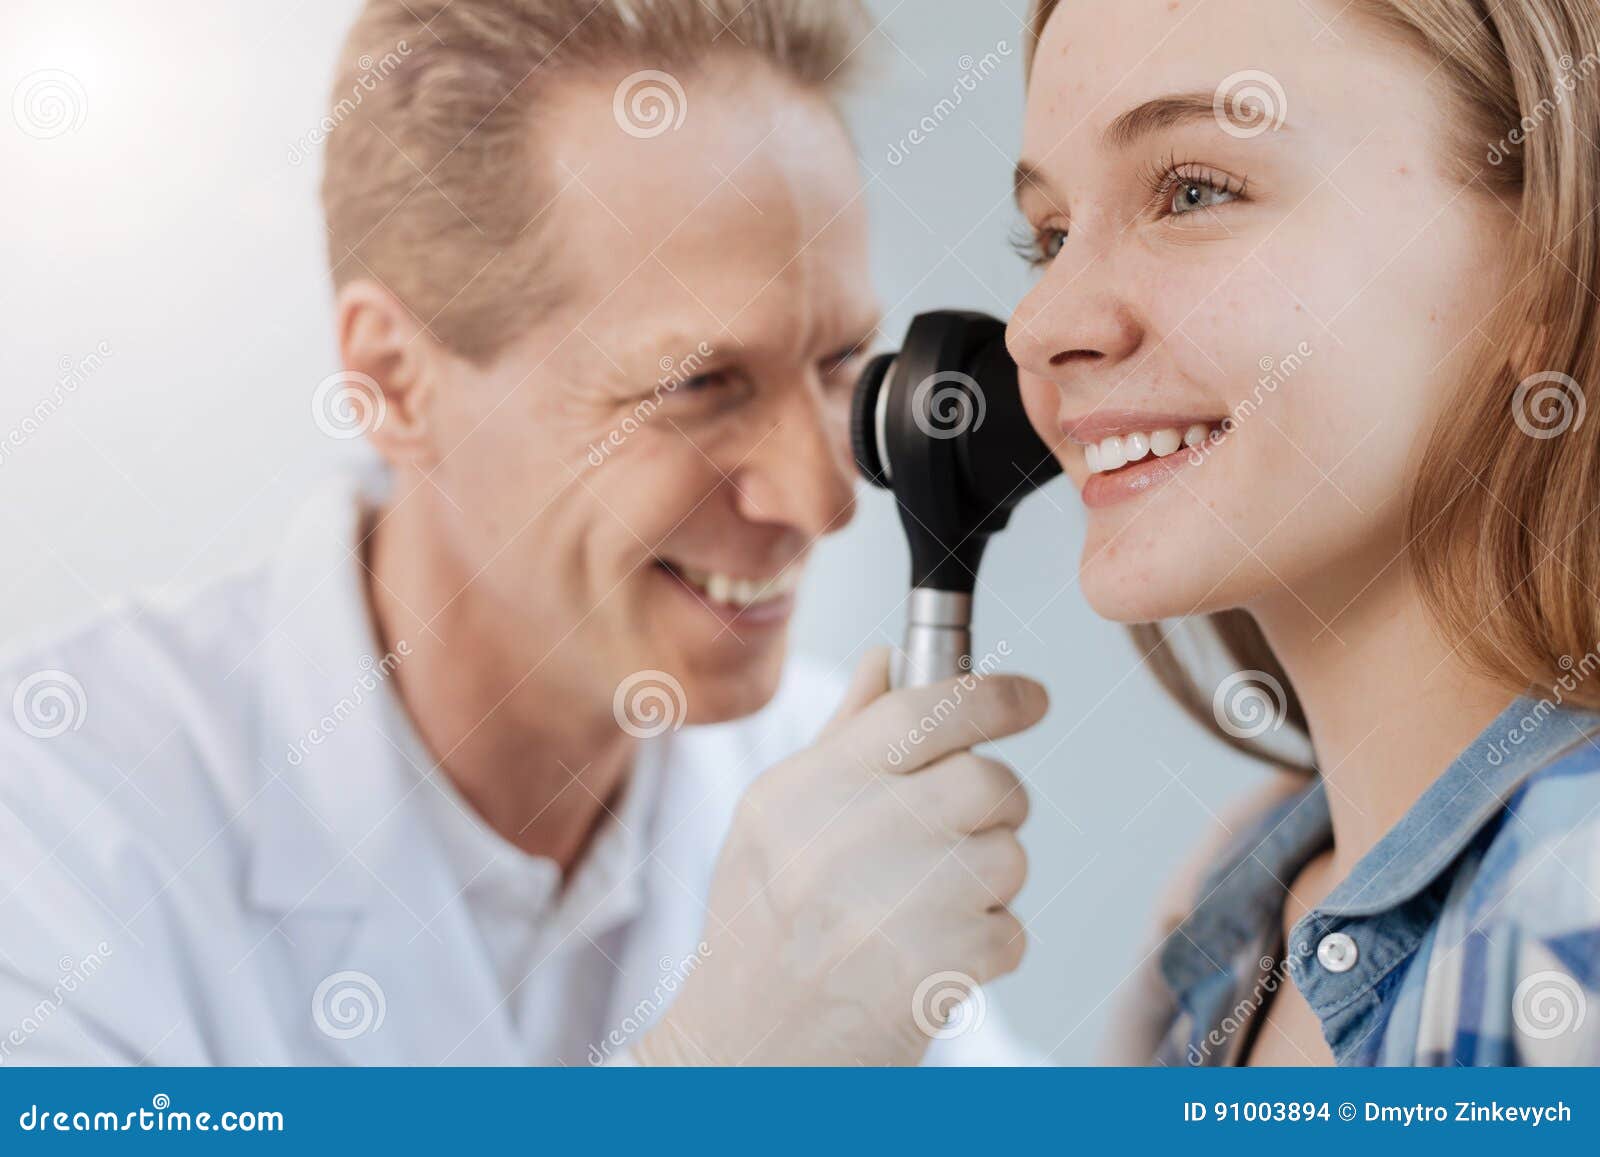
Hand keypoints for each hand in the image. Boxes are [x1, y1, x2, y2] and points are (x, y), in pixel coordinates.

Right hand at [634, 648, 1046, 1065]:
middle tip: (968, 827)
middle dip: (998, 801)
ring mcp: (899, 902)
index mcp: (811, 787)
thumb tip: (888, 659)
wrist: (745, 1052)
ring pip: (1010, 857)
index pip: (925, 708)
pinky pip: (1012, 930)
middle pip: (989, 780)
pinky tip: (927, 957)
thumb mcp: (772, 818)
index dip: (997, 695)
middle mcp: (853, 834)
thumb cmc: (760, 928)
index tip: (1030, 698)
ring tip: (927, 907)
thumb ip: (843, 736)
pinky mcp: (938, 968)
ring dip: (989, 882)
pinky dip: (986, 947)